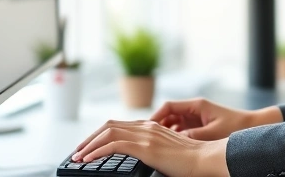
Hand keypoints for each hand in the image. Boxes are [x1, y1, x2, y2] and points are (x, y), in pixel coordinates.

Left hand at [72, 120, 228, 176]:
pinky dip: (97, 151)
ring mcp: (146, 135)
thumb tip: (139, 158)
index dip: (100, 134)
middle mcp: (147, 126)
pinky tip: (89, 159)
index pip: (118, 125)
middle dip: (90, 138)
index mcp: (151, 126)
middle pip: (109, 125)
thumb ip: (152, 150)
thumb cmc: (191, 160)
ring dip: (89, 145)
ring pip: (108, 133)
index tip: (89, 146)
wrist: (206, 159)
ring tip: (79, 157)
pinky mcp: (146, 147)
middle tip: (78, 151)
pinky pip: (114, 145)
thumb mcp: (167, 151)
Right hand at [150, 98, 280, 140]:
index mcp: (196, 105)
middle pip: (168, 115)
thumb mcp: (212, 132)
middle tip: (148, 140)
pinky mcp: (199, 127)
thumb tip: (175, 139)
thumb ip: (193, 135)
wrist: (252, 126)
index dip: (155, 116)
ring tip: (158, 146)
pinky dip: (175, 138)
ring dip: (166, 133)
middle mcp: (194, 110)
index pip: (168, 106)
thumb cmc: (235, 126)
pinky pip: (181, 130)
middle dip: (157, 126)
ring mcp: (196, 118)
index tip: (147, 128)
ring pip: (173, 124)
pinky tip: (172, 148)